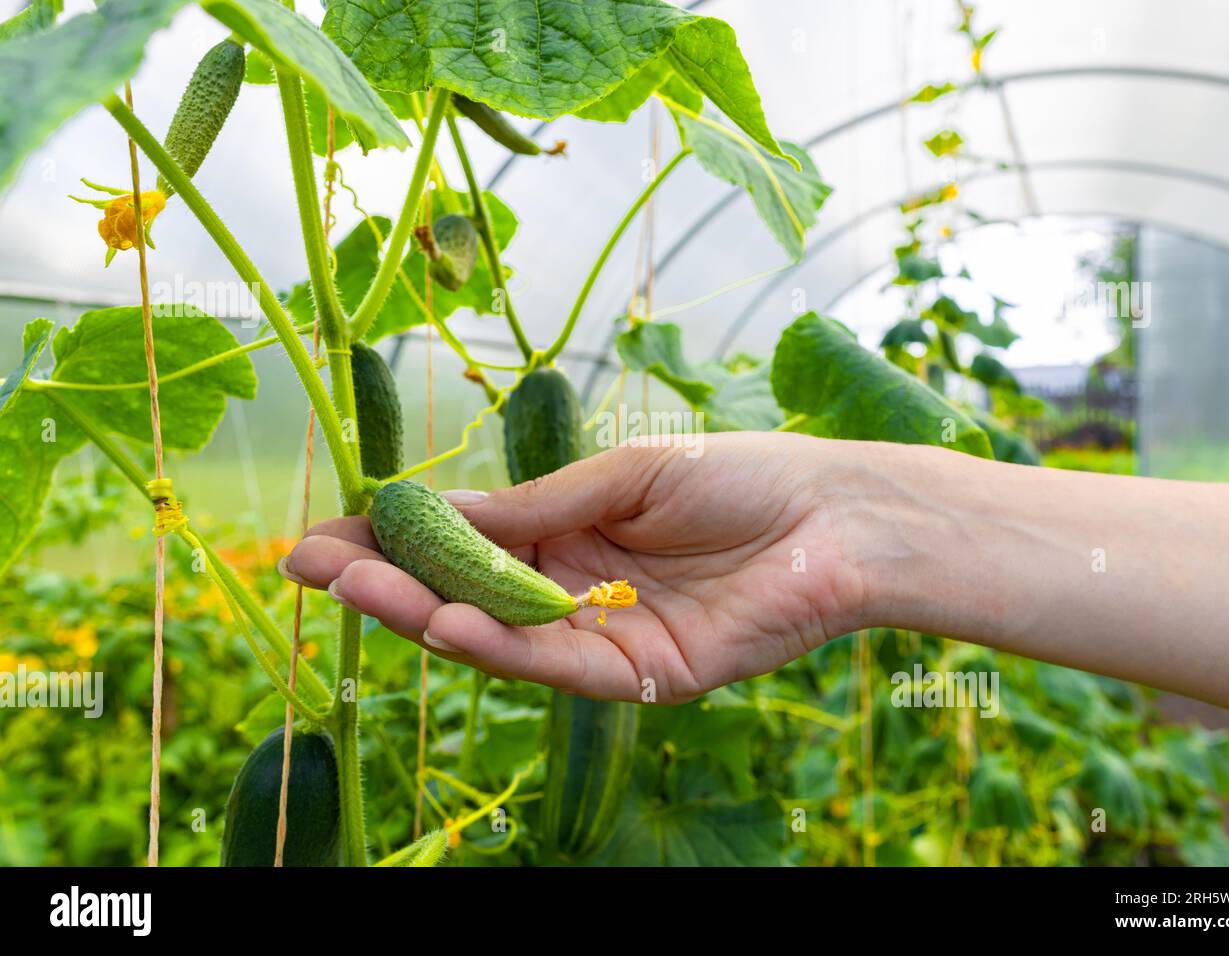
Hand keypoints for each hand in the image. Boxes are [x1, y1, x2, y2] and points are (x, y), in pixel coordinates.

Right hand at [281, 432, 872, 702]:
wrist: (837, 516)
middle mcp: (576, 589)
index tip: (326, 532)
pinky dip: (500, 647)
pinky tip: (444, 621)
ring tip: (355, 590)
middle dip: (388, 582)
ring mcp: (606, 637)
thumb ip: (533, 507)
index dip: (397, 540)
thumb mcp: (620, 476)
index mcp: (570, 533)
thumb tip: (431, 510)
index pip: (466, 543)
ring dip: (426, 615)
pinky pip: (560, 665)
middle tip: (309, 567)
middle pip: (468, 594)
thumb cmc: (738, 476)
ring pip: (502, 636)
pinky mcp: (643, 679)